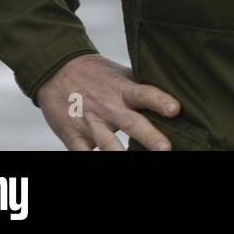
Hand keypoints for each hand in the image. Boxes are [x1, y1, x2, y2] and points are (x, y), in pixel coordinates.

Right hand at [37, 53, 180, 150]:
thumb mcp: (122, 74)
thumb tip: (174, 93)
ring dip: (121, 155)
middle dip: (149, 136)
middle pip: (131, 122)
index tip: (176, 109)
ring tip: (133, 163)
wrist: (57, 70)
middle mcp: (109, 107)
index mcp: (123, 89)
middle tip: (166, 148)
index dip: (160, 101)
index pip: (145, 93)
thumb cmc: (97, 74)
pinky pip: (83, 154)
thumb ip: (142, 87)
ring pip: (108, 143)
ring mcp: (90, 123)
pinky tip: (107, 163)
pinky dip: (92, 159)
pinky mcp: (73, 136)